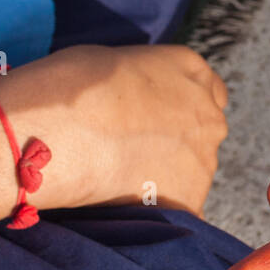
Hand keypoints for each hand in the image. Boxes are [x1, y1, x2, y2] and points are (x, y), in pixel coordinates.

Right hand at [0, 45, 228, 215]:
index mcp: (191, 70)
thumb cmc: (71, 88)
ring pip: (192, 170)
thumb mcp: (114, 60)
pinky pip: (180, 209)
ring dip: (166, 176)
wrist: (60, 131)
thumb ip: (141, 82)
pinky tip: (125, 206)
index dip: (183, 107)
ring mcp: (204, 157)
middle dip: (177, 142)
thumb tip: (134, 96)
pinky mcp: (190, 198)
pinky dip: (158, 209)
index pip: (209, 91)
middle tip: (136, 153)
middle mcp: (207, 113)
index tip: (160, 121)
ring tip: (120, 181)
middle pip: (203, 132)